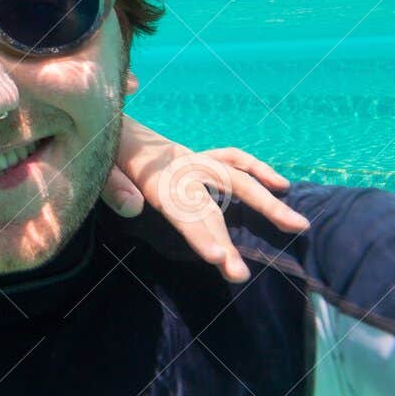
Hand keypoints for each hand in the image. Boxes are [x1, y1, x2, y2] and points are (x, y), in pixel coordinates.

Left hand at [103, 117, 309, 283]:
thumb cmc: (102, 152)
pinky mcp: (197, 157)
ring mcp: (192, 160)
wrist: (103, 121)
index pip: (181, 211)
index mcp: (153, 178)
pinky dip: (258, 169)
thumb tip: (135, 206)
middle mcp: (180, 169)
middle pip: (209, 208)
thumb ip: (113, 187)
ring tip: (297, 226)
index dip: (200, 235)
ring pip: (235, 180)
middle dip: (225, 241)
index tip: (218, 258)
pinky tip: (280, 185)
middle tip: (240, 274)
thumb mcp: (97, 168)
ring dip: (265, 204)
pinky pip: (232, 159)